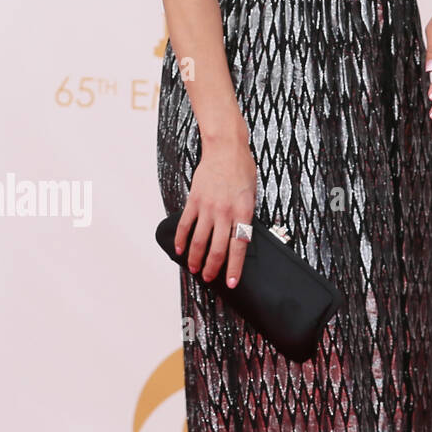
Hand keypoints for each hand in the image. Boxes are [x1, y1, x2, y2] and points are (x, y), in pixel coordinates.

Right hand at [176, 137, 256, 288]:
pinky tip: (180, 250)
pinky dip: (182, 239)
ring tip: (193, 269)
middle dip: (212, 268)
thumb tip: (239, 236)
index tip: (231, 282)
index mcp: (244, 211)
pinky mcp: (194, 200)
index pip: (239, 246)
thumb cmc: (242, 170)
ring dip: (195, 258)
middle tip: (208, 278)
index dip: (234, 267)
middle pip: (217, 248)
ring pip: (199, 241)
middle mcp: (225, 212)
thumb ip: (245, 215)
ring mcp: (208, 207)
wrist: (226, 149)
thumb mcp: (252, 194)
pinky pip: (186, 225)